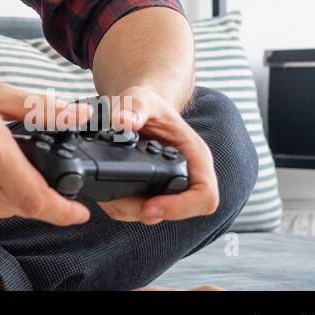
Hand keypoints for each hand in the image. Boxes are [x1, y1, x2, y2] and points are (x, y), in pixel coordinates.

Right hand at [0, 76, 96, 226]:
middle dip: (38, 197)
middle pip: (23, 207)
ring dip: (14, 197)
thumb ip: (40, 108)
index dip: (64, 212)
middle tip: (41, 178)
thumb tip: (78, 115)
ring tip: (7, 170)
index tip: (80, 213)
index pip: (37, 199)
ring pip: (2, 211)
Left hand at [95, 84, 219, 224]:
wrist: (139, 107)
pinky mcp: (154, 191)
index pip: (204, 196)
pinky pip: (142, 210)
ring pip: (157, 215)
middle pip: (179, 212)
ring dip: (130, 211)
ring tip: (110, 197)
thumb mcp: (141, 98)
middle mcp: (187, 175)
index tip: (151, 205)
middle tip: (119, 201)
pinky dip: (123, 207)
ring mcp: (171, 186)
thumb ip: (135, 107)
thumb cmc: (147, 103)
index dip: (181, 207)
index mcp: (195, 157)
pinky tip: (109, 195)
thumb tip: (122, 122)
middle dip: (147, 211)